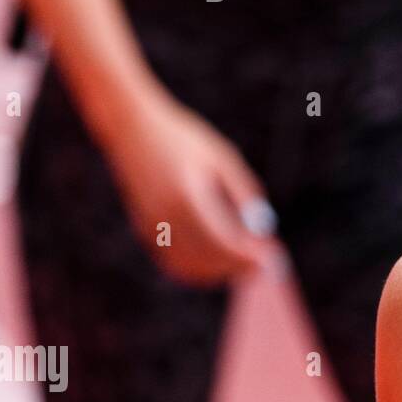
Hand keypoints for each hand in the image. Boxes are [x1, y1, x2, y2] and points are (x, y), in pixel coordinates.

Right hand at [99, 94, 280, 285]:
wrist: (133, 129)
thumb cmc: (184, 139)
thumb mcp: (223, 158)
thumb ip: (244, 191)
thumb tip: (262, 227)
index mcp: (188, 197)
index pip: (222, 242)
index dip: (246, 256)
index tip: (268, 260)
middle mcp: (166, 216)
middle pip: (206, 258)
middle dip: (236, 267)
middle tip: (262, 265)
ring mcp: (151, 225)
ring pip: (187, 266)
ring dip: (216, 272)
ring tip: (243, 264)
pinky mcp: (144, 228)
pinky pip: (171, 260)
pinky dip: (196, 267)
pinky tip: (218, 261)